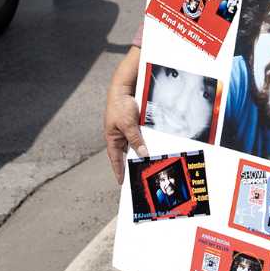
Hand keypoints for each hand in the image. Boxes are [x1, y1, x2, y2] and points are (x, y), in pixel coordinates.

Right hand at [104, 46, 145, 177]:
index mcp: (112, 138)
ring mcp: (128, 130)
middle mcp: (120, 136)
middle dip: (133, 163)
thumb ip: (135, 139)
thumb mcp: (127, 124)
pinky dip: (148, 141)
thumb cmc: (120, 105)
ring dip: (143, 152)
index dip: (118, 170)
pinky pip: (142, 136)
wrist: (124, 88)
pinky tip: (156, 146)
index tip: (122, 182)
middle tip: (140, 175)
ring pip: (136, 145)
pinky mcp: (136, 124)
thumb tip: (143, 153)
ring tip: (152, 163)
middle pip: (127, 153)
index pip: (115, 159)